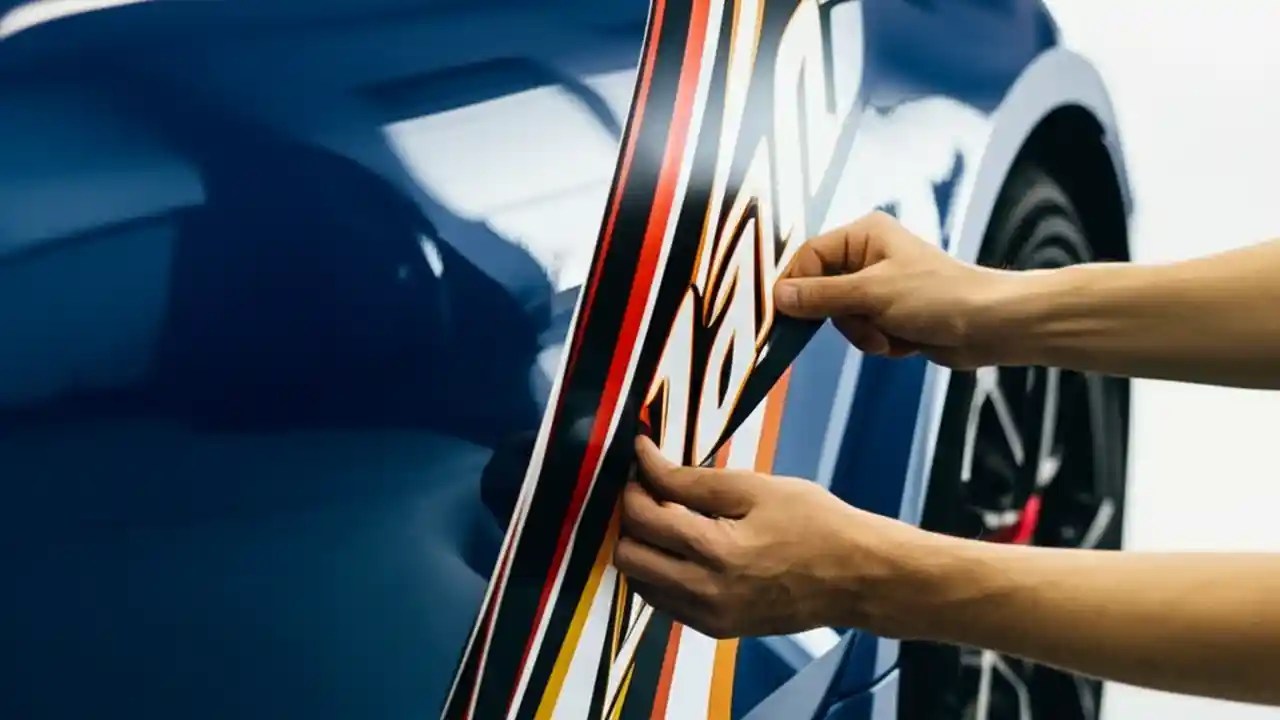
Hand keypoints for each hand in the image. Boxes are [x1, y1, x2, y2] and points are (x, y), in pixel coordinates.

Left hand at [613, 436, 934, 638]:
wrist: (858, 578)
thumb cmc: (816, 524)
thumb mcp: (755, 488)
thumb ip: (691, 479)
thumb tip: (644, 460)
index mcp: (715, 552)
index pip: (642, 518)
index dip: (634, 484)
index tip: (643, 461)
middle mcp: (704, 593)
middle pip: (627, 556)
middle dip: (632, 519)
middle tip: (655, 492)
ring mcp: (708, 617)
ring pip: (639, 583)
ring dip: (643, 548)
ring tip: (672, 519)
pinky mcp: (716, 629)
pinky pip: (664, 601)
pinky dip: (661, 573)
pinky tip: (686, 548)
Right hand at [775, 211, 1021, 368]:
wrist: (990, 326)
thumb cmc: (935, 297)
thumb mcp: (872, 294)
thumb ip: (821, 296)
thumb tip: (777, 297)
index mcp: (864, 235)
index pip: (810, 257)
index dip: (797, 287)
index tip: (787, 316)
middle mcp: (869, 256)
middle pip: (823, 291)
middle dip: (845, 318)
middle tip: (867, 327)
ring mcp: (880, 287)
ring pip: (843, 317)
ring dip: (864, 334)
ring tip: (891, 336)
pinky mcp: (891, 314)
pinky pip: (864, 332)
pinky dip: (880, 342)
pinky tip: (905, 341)